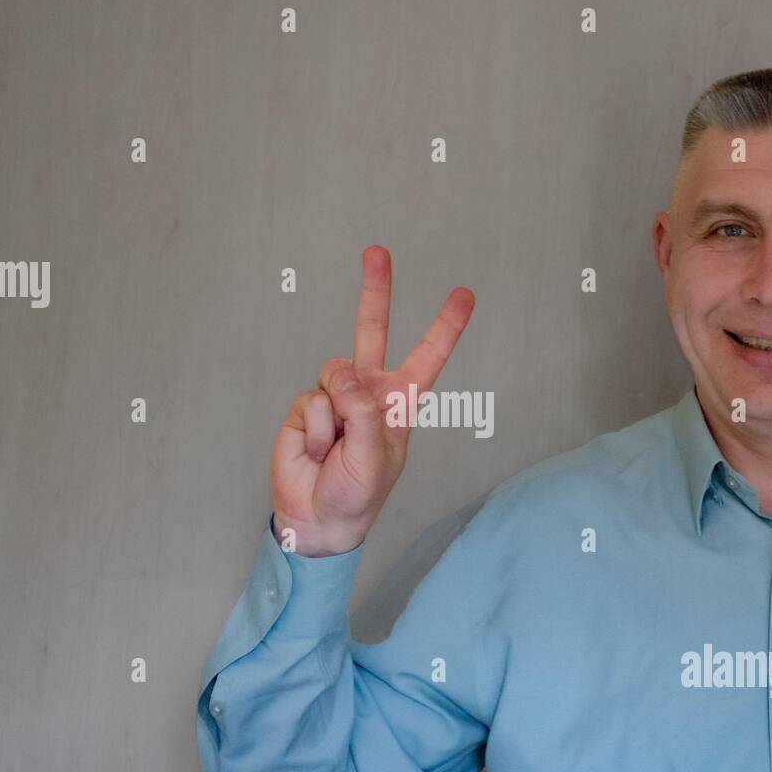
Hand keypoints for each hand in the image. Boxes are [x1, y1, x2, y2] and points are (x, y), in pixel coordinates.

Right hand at [270, 245, 474, 556]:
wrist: (317, 518)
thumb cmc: (357, 493)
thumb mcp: (377, 455)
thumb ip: (364, 409)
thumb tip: (338, 371)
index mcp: (399, 404)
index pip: (427, 358)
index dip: (445, 327)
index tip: (464, 294)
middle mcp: (368, 392)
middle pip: (372, 332)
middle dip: (375, 291)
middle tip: (377, 252)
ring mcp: (335, 397)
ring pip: (334, 374)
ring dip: (337, 416)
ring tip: (337, 450)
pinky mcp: (307, 407)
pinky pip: (312, 402)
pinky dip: (315, 430)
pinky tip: (316, 450)